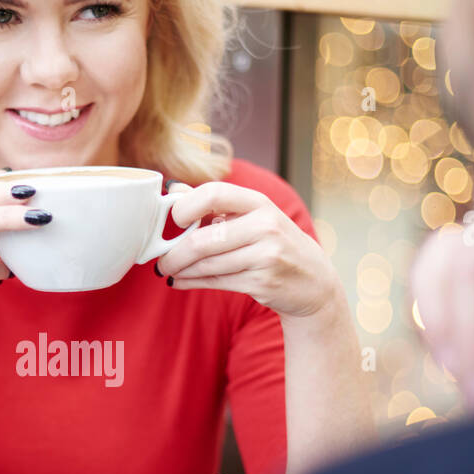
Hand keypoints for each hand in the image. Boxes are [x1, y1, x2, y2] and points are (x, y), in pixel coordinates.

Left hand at [159, 182, 343, 319]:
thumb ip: (216, 204)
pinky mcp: (262, 283)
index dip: (186, 206)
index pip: (214, 193)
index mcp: (259, 203)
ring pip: (208, 264)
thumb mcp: (254, 216)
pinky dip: (192, 282)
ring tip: (167, 270)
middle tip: (160, 259)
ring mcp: (266, 256)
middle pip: (204, 239)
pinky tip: (180, 281)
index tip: (173, 219)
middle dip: (174, 252)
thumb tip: (174, 191)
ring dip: (180, 270)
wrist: (314, 281)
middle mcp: (265, 226)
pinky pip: (216, 282)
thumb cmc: (275, 243)